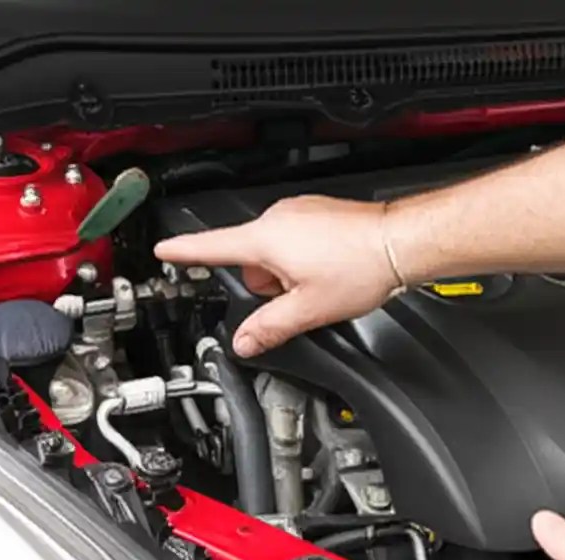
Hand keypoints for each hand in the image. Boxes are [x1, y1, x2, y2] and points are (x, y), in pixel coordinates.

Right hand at [154, 195, 401, 356]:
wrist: (399, 242)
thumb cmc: (360, 266)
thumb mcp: (308, 309)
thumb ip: (269, 328)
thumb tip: (246, 342)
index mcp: (265, 240)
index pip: (211, 246)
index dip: (182, 252)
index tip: (164, 250)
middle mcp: (278, 219)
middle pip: (251, 261)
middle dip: (266, 284)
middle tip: (296, 298)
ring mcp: (299, 212)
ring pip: (275, 252)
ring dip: (287, 273)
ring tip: (320, 283)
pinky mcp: (318, 213)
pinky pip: (296, 241)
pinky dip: (305, 259)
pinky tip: (330, 270)